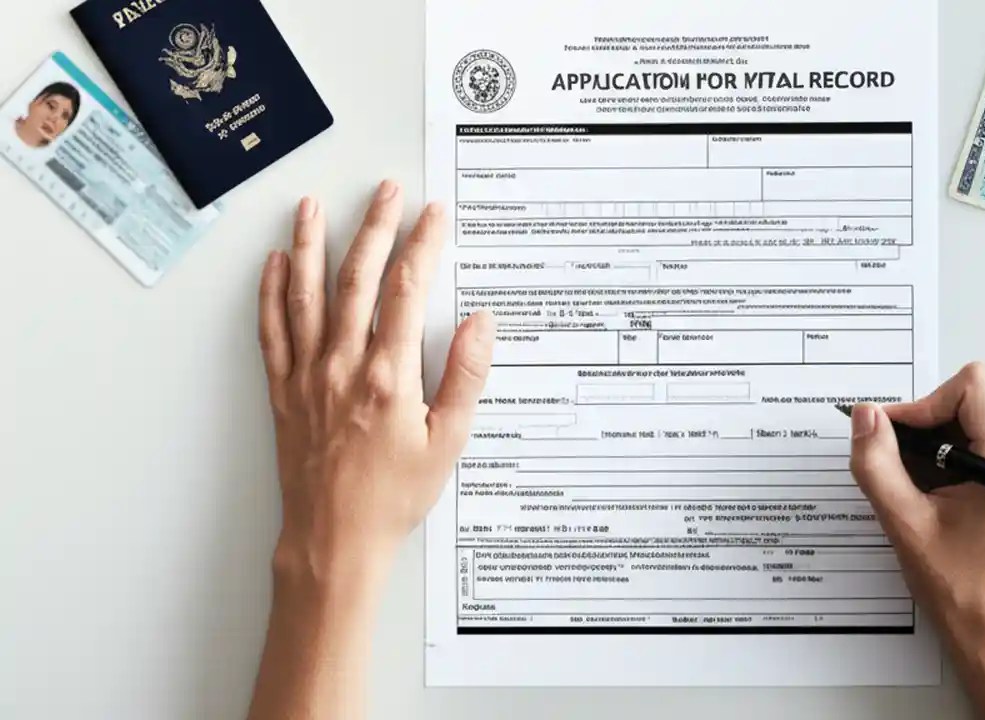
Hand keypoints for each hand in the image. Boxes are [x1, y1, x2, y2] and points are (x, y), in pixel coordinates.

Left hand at [257, 179, 493, 583]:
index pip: (406, 292)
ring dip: (310, 245)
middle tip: (386, 192)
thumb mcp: (448, 443)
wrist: (333, 540)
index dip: (422, 245)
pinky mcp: (284, 391)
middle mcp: (343, 366)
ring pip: (307, 294)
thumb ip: (464, 378)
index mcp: (389, 376)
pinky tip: (273, 265)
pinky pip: (272, 330)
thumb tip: (479, 324)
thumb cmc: (392, 498)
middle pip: (358, 279)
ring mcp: (308, 375)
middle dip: (374, 228)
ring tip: (311, 207)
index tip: (433, 216)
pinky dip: (271, 293)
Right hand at [848, 362, 984, 718]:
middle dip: (926, 427)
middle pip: (973, 401)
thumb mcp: (906, 523)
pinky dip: (953, 457)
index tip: (894, 437)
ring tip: (918, 489)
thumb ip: (878, 463)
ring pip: (977, 419)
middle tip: (896, 467)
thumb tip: (865, 417)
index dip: (924, 404)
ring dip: (937, 444)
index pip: (972, 386)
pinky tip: (937, 495)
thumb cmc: (963, 588)